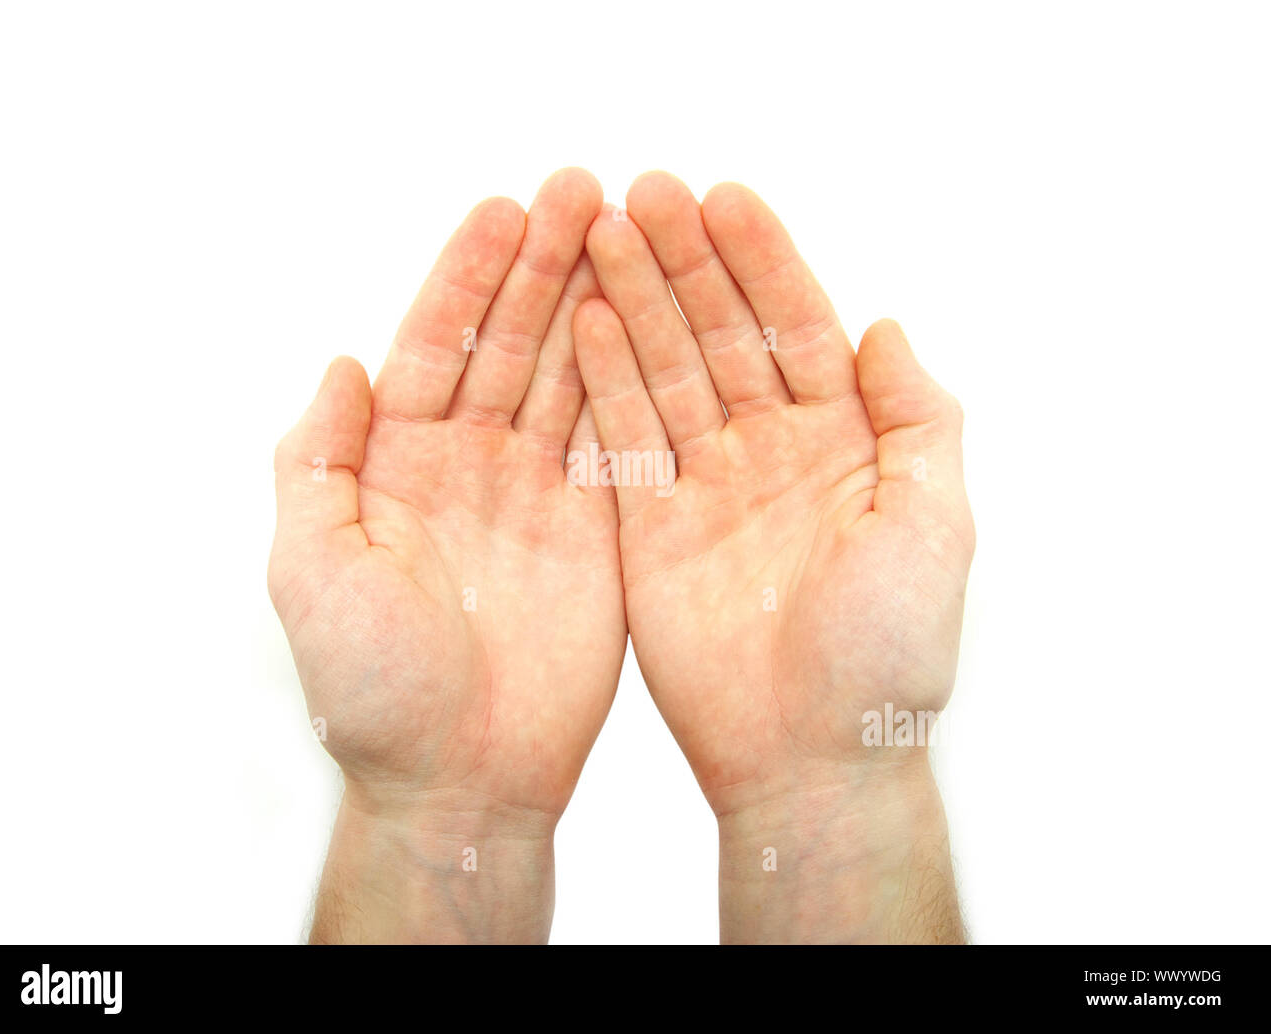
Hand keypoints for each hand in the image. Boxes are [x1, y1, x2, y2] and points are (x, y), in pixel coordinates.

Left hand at [268, 169, 623, 941]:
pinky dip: (628, 380)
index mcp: (396, 465)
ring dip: (593, 301)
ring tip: (626, 226)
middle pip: (508, 342)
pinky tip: (645, 321)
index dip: (465, 276)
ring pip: (567, 375)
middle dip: (541, 264)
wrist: (461, 778)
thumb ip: (317, 463)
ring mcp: (536, 493)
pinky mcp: (594, 529)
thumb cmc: (374, 688)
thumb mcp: (311, 569)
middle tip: (582, 187)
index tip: (503, 208)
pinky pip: (613, 438)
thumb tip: (341, 365)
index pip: (434, 347)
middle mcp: (468, 465)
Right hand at [573, 173, 974, 941]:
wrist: (810, 755)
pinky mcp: (652, 526)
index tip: (727, 198)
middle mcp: (771, 451)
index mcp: (845, 444)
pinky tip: (583, 322)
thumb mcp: (935, 524)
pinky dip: (604, 380)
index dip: (765, 262)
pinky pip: (625, 438)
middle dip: (686, 262)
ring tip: (602, 232)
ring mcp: (707, 486)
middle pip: (723, 334)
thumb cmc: (887, 651)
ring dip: (635, 302)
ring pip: (667, 372)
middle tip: (647, 193)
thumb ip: (916, 419)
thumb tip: (884, 326)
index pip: (799, 328)